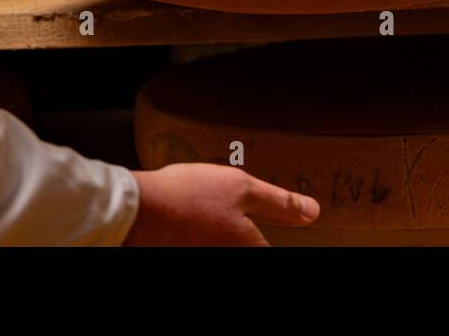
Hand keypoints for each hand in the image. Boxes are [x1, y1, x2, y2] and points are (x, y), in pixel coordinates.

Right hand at [122, 163, 319, 246]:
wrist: (136, 210)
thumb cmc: (189, 197)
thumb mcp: (241, 188)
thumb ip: (279, 203)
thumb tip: (312, 212)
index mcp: (247, 249)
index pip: (272, 253)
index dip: (278, 239)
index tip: (272, 231)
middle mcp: (227, 260)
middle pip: (252, 250)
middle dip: (254, 236)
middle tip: (245, 219)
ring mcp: (203, 258)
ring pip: (228, 247)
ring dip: (229, 236)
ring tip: (218, 215)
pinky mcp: (184, 252)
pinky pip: (206, 245)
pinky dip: (209, 235)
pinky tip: (201, 221)